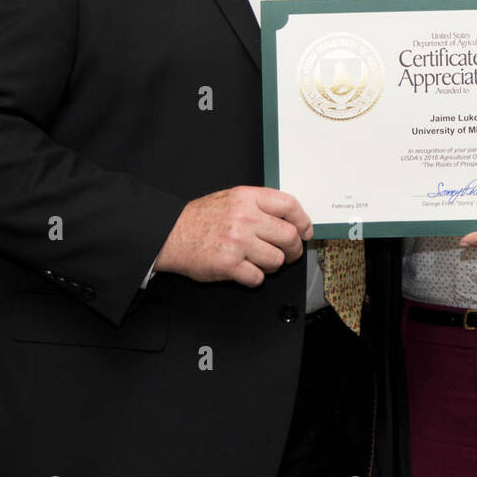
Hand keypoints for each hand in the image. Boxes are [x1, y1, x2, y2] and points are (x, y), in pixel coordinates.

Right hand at [153, 186, 312, 286]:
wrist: (170, 234)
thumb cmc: (200, 218)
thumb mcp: (231, 198)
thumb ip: (259, 204)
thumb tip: (290, 218)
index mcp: (247, 198)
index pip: (289, 206)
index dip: (303, 221)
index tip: (306, 231)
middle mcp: (244, 218)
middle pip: (289, 236)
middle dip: (294, 249)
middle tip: (290, 253)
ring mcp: (238, 242)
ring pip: (277, 260)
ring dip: (272, 264)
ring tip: (261, 260)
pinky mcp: (229, 265)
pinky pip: (258, 277)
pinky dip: (254, 277)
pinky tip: (245, 270)